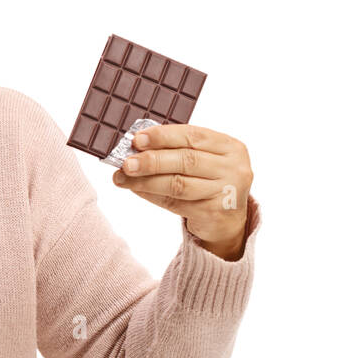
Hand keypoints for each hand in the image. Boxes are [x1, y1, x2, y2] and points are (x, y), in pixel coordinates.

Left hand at [112, 123, 253, 259]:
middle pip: (186, 160)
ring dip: (146, 180)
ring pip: (178, 183)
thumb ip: (176, 150)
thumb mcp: (203, 160)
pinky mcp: (214, 213)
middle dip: (152, 160)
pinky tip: (136, 189)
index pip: (193, 136)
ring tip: (123, 177)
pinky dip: (152, 195)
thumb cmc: (209, 183)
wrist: (228, 221)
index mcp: (230, 147)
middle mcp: (233, 168)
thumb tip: (135, 148)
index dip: (163, 136)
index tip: (137, 139)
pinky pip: (175, 202)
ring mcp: (226, 192)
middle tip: (126, 162)